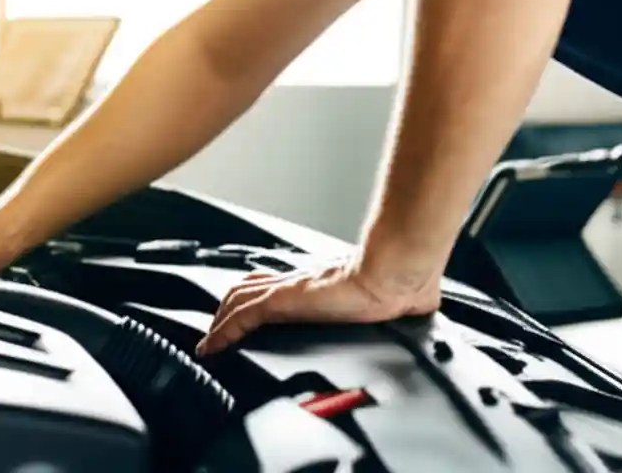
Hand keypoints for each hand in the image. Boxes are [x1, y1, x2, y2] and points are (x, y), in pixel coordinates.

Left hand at [196, 258, 441, 355]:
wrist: (396, 273)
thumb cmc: (398, 284)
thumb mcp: (388, 303)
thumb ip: (388, 308)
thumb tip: (411, 317)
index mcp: (320, 282)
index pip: (276, 284)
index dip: (255, 298)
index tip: (245, 317)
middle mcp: (298, 280)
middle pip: (248, 288)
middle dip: (227, 309)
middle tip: (217, 333)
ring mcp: (288, 289)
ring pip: (237, 299)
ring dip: (219, 321)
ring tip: (210, 343)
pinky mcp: (282, 300)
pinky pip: (240, 317)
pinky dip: (221, 333)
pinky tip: (212, 348)